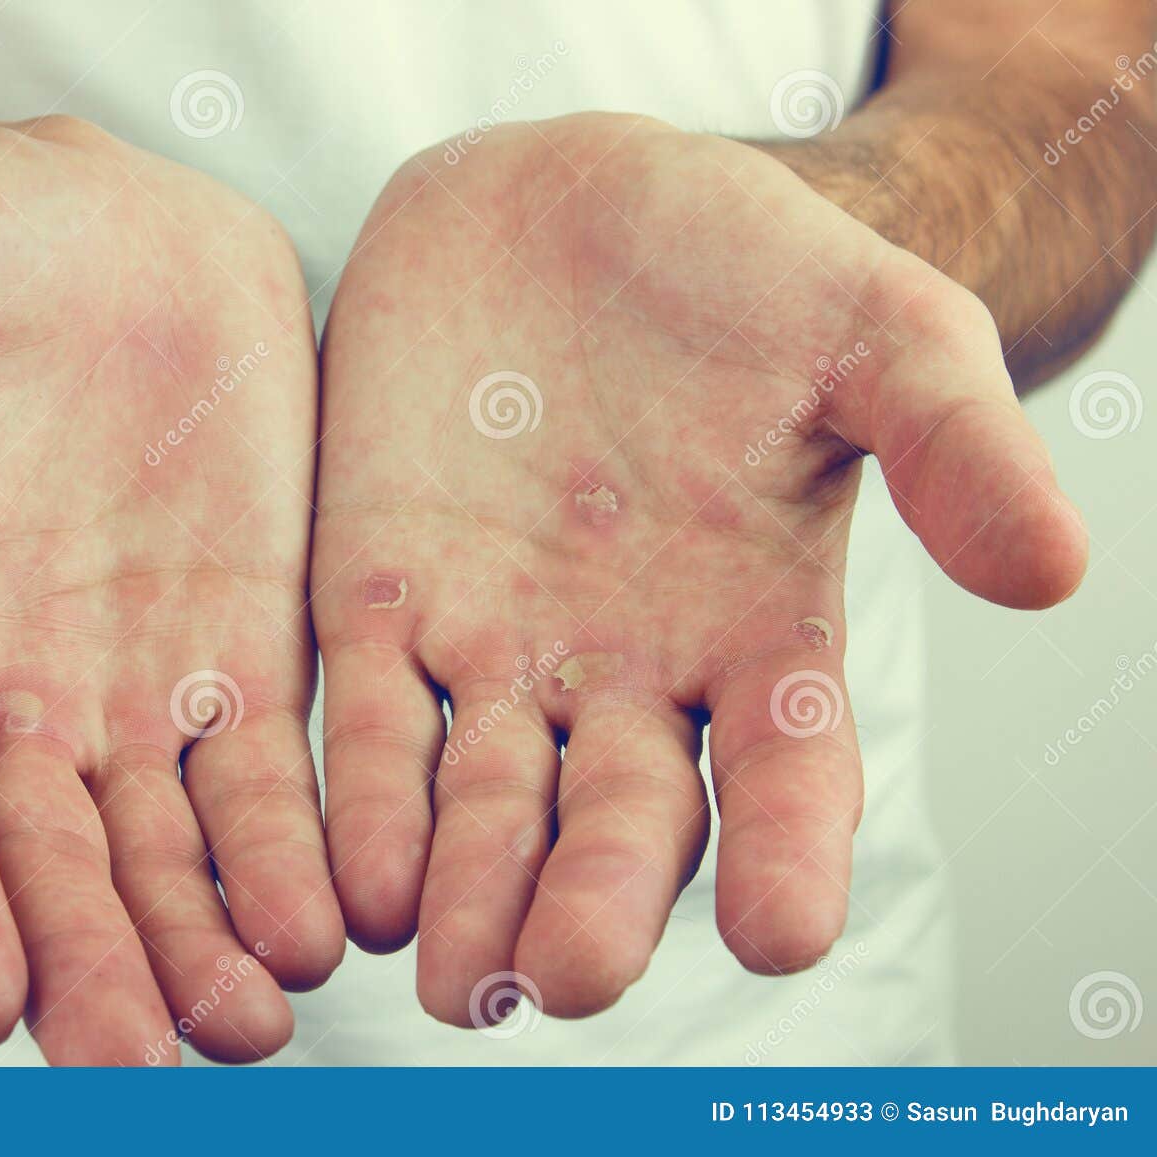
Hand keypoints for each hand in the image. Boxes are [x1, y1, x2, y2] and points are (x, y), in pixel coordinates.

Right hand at [0, 117, 342, 1062]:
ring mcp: (131, 687)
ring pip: (162, 853)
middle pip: (39, 870)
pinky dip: (293, 853)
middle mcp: (5, 698)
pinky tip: (328, 921)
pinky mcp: (240, 653)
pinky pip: (269, 778)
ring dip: (201, 945)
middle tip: (134, 1062)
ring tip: (249, 1024)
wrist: (94, 232)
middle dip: (85, 968)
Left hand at [312, 114, 1084, 1022]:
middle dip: (595, 906)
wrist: (568, 205)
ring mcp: (499, 646)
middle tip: (565, 979)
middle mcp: (627, 674)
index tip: (783, 936)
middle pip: (618, 824)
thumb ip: (954, 444)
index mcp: (761, 635)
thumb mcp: (878, 331)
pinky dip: (366, 799)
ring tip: (454, 979)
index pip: (788, 777)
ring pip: (485, 802)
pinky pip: (372, 719)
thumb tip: (1055, 571)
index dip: (792, 856)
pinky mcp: (383, 597)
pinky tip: (362, 881)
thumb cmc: (744, 268)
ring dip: (468, 893)